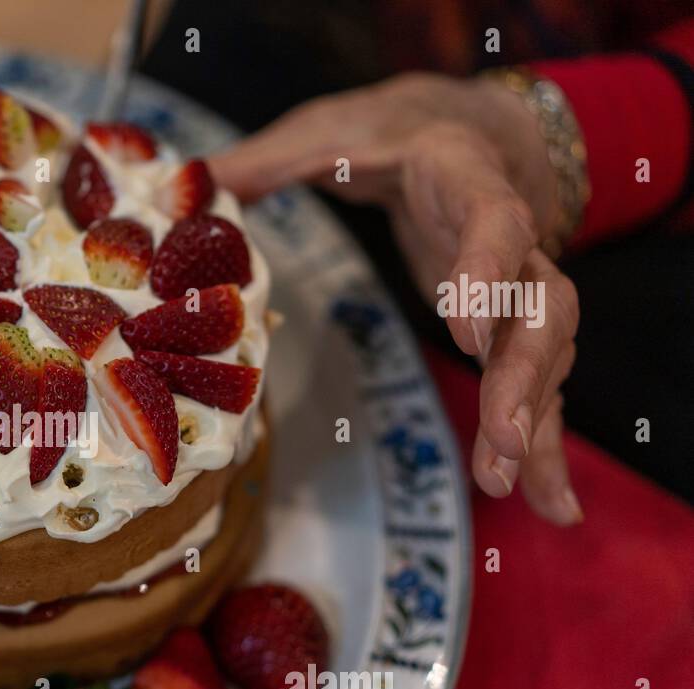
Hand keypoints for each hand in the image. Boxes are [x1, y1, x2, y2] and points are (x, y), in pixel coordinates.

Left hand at [210, 73, 582, 524]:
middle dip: (523, 374)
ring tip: (507, 484)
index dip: (485, 272)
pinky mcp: (506, 324)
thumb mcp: (327, 129)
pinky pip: (536, 387)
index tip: (466, 329)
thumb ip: (270, 160)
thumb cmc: (386, 128)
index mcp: (461, 178)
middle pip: (540, 306)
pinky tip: (551, 507)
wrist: (454, 127)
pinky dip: (545, 448)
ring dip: (534, 421)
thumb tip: (191, 186)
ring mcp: (515, 284)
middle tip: (501, 438)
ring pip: (546, 354)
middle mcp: (508, 234)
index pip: (491, 220)